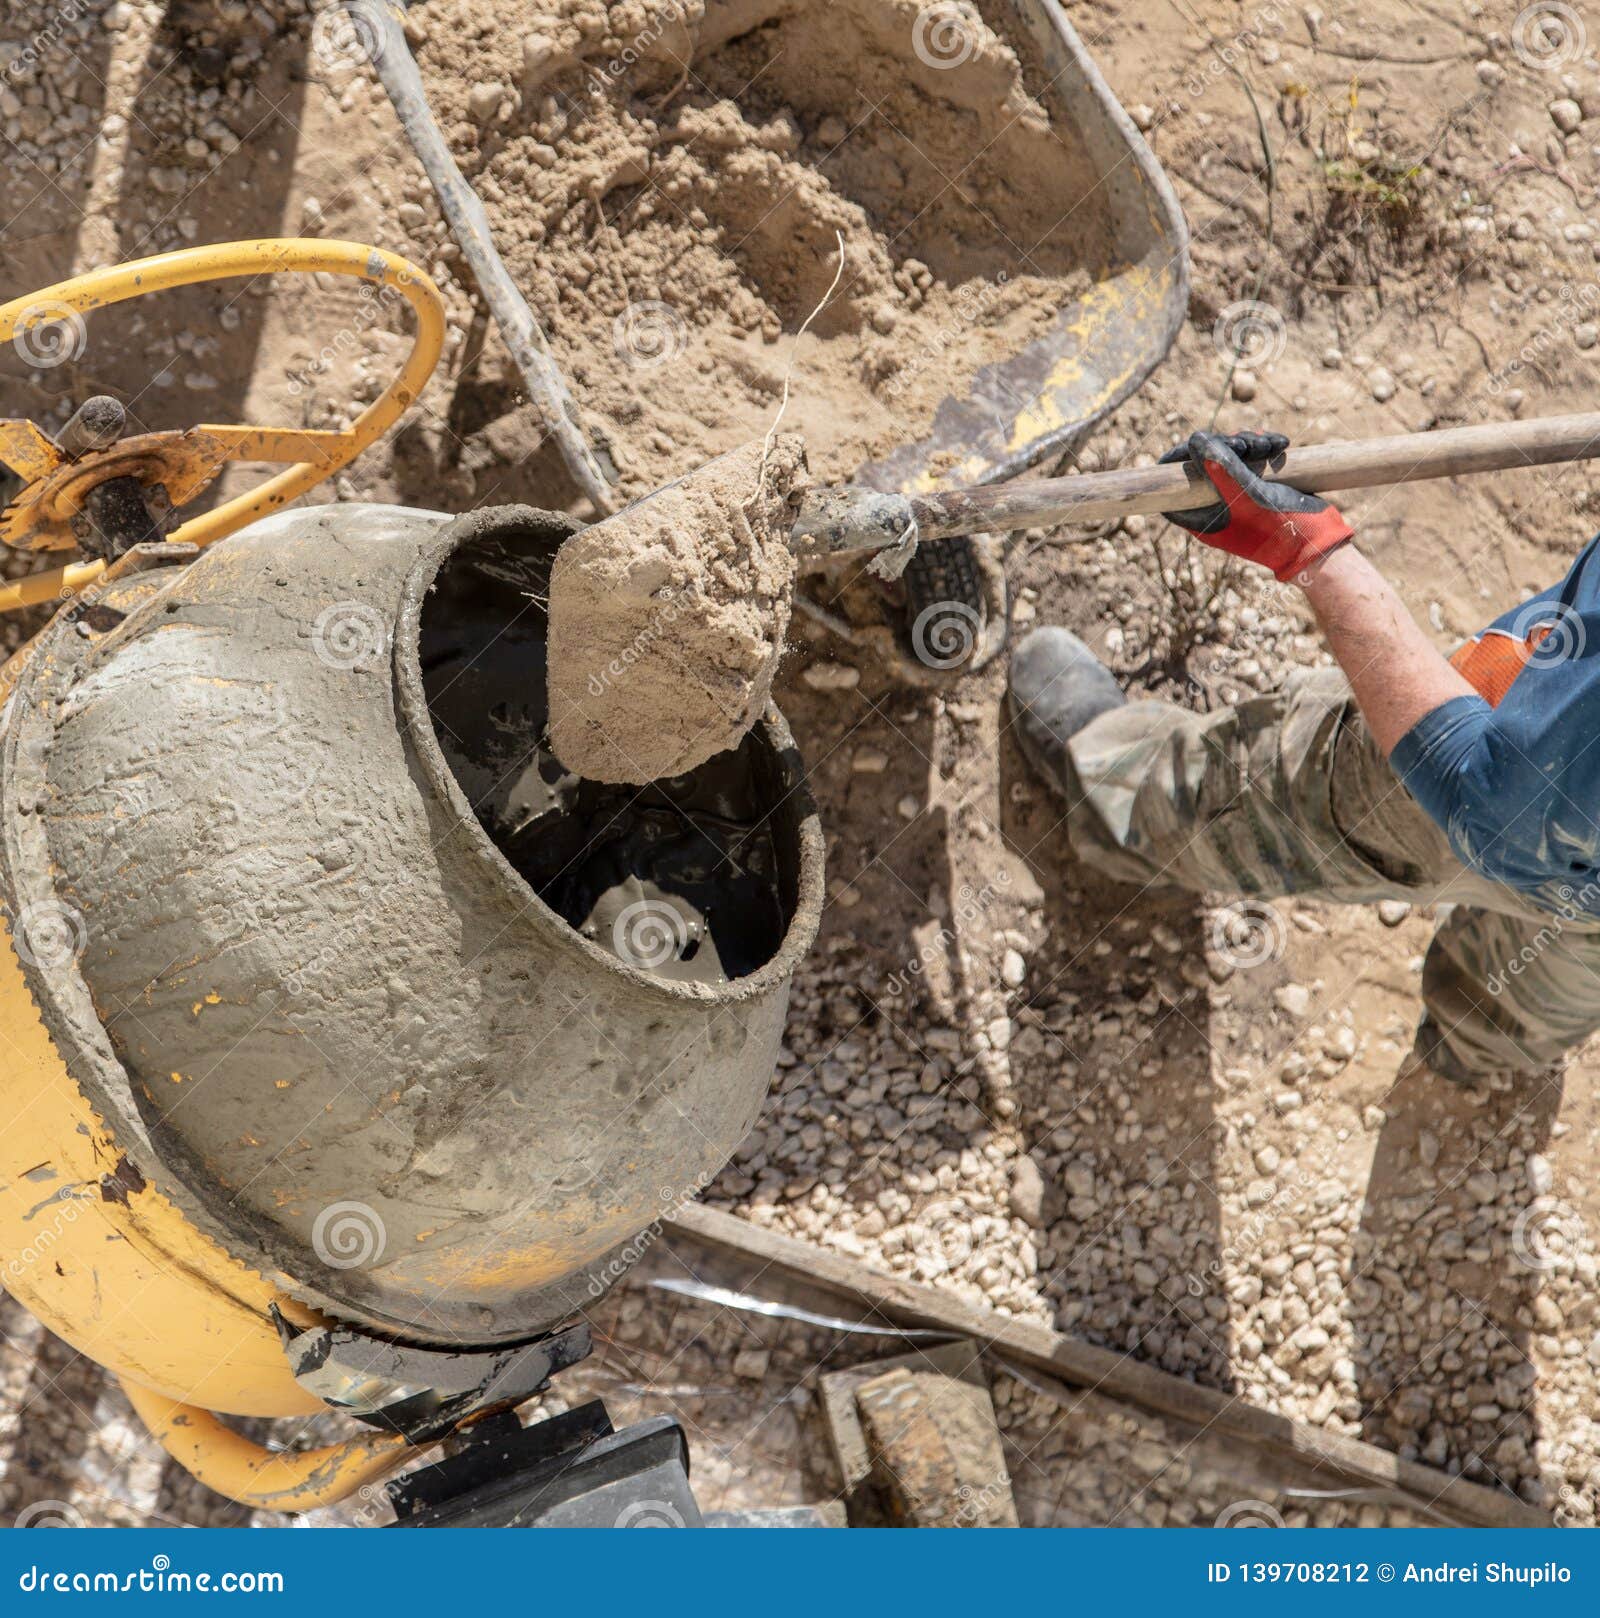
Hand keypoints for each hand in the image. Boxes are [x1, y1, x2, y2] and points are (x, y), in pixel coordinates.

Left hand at [1158, 430, 1353, 581]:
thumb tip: (1195, 441)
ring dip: (1249, 442)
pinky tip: (1280, 444)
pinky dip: (1264, 446)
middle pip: (1203, 463)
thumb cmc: (1282, 528)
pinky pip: (1252, 458)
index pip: (1174, 486)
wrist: (1319, 543)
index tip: (1199, 441)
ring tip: (1271, 446)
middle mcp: (1216, 507)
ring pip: (1229, 456)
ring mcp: (1238, 496)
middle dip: (1224, 444)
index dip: (1180, 458)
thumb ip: (1221, 469)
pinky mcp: (1260, 486)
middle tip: (1246, 444)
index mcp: (1203, 518)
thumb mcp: (1249, 496)